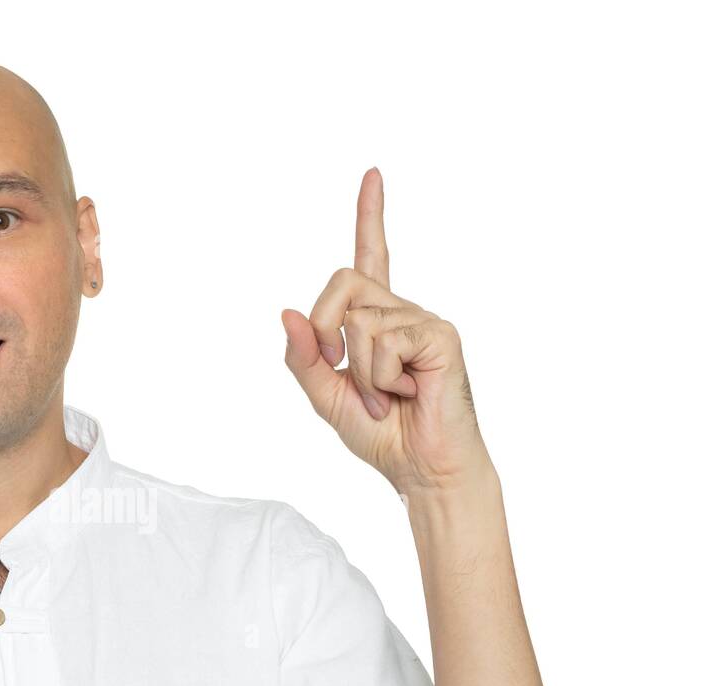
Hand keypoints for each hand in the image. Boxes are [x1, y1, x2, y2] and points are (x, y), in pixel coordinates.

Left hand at [281, 168, 492, 496]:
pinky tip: (406, 395)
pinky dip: (380, 378)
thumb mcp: (324, 396)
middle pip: (340, 283)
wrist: (420, 470)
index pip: (370, 256)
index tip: (372, 173)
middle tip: (347, 377)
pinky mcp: (440, 335)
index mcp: (376, 319)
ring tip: (387, 398)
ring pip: (359, 320)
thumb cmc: (381, 435)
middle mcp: (401, 310)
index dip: (369, 214)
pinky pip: (385, 341)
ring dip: (359, 373)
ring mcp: (423, 319)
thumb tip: (286, 312)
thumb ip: (302, 357)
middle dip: (324, 334)